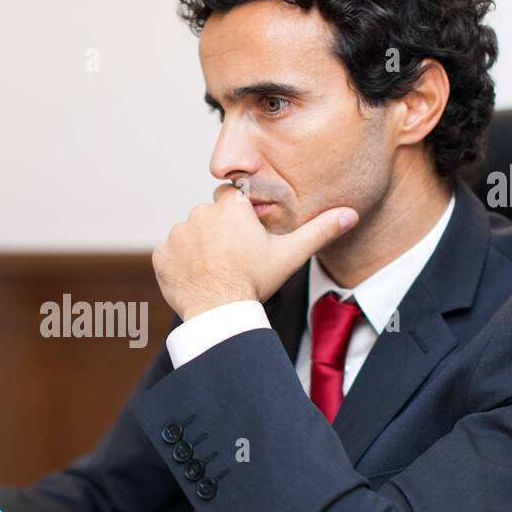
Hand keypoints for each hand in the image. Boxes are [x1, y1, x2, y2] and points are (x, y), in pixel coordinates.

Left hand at [151, 182, 357, 320]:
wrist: (220, 313)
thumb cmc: (255, 282)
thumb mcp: (290, 255)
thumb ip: (319, 231)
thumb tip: (350, 214)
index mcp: (231, 206)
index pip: (232, 199)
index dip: (238, 218)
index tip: (243, 238)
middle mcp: (200, 212)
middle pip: (210, 217)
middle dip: (217, 234)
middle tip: (231, 260)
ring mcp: (178, 233)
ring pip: (189, 235)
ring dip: (198, 249)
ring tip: (214, 272)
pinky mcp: (161, 254)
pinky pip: (170, 254)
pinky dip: (180, 265)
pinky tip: (197, 279)